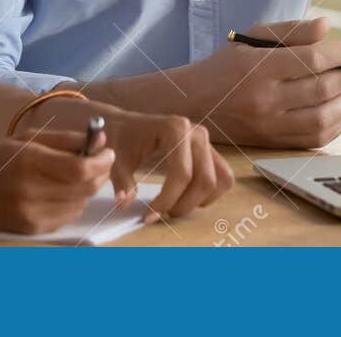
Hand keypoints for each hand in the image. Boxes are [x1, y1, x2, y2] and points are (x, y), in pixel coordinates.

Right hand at [0, 129, 114, 233]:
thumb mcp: (28, 140)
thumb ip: (66, 140)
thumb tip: (101, 141)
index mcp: (29, 163)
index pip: (79, 169)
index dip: (101, 161)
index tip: (108, 153)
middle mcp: (30, 192)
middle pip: (84, 188)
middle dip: (100, 174)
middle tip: (99, 162)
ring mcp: (31, 215)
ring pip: (80, 203)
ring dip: (86, 189)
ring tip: (75, 176)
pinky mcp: (32, 230)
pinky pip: (68, 216)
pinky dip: (73, 203)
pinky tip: (60, 192)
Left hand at [97, 107, 234, 221]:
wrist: (128, 126)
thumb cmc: (123, 139)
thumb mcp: (116, 160)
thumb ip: (122, 182)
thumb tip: (125, 203)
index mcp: (175, 128)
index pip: (182, 173)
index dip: (167, 200)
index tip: (148, 215)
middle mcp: (197, 133)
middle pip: (205, 180)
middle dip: (184, 204)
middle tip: (161, 213)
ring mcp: (207, 142)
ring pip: (220, 180)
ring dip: (199, 201)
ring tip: (174, 205)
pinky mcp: (210, 152)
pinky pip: (223, 178)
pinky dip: (209, 194)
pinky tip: (186, 197)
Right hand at [182, 17, 340, 148]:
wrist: (195, 103)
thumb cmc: (228, 64)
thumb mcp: (253, 37)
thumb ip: (292, 30)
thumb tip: (327, 26)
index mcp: (259, 67)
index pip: (312, 59)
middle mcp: (264, 99)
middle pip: (322, 89)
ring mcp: (268, 125)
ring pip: (322, 118)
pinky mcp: (272, 142)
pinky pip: (314, 139)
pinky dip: (335, 125)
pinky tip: (340, 110)